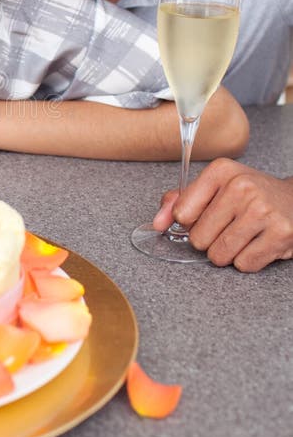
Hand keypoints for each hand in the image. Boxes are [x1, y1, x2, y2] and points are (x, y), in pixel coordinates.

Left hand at [153, 158, 292, 271]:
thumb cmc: (250, 195)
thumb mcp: (215, 187)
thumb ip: (180, 201)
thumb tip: (157, 223)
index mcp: (221, 172)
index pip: (182, 213)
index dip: (189, 222)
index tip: (203, 217)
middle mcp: (242, 187)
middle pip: (198, 239)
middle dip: (208, 240)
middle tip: (226, 228)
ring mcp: (262, 211)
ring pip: (219, 255)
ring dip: (226, 253)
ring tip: (241, 236)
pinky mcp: (280, 234)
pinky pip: (244, 265)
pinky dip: (247, 260)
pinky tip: (256, 243)